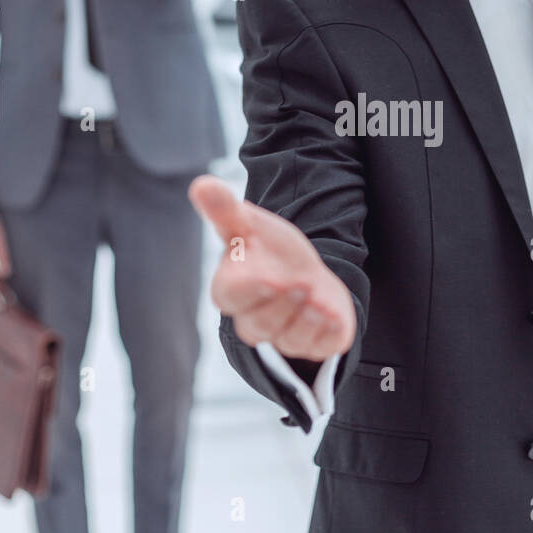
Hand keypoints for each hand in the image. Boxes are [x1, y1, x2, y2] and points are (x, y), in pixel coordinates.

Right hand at [188, 175, 356, 362]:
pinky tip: (331, 313)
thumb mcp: (251, 225)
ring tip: (318, 301)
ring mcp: (282, 335)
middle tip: (300, 283)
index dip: (249, 291)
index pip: (229, 297)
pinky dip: (326, 333)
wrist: (306, 271)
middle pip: (259, 325)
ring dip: (306, 320)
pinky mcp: (310, 344)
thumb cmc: (270, 250)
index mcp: (232, 289)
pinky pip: (317, 348)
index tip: (269, 277)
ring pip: (288, 340)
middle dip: (283, 305)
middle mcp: (253, 318)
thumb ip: (225, 210)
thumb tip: (201, 184)